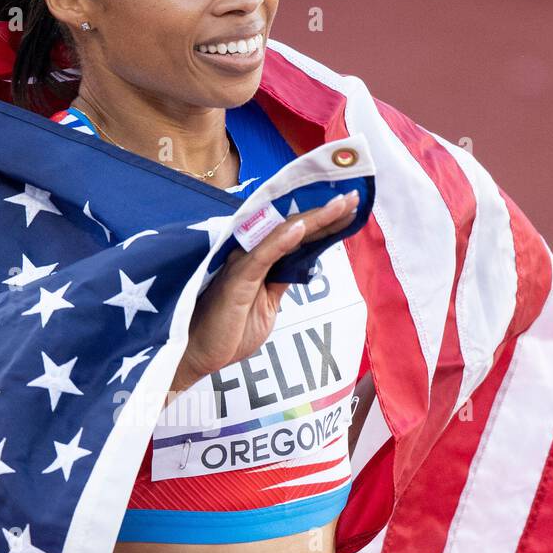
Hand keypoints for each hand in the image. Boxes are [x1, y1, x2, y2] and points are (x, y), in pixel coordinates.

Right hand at [176, 190, 359, 390]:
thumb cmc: (227, 332)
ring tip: (341, 204)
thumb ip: (281, 281)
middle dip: (326, 213)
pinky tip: (303, 228)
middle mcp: (251, 255)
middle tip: (355, 197)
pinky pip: (263, 255)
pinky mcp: (237, 280)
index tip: (351, 210)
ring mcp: (243, 265)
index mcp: (260, 262)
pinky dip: (282, 240)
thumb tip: (301, 263)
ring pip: (282, 234)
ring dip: (313, 218)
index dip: (324, 223)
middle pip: (294, 228)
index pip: (297, 237)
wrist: (198, 355)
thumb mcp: (266, 306)